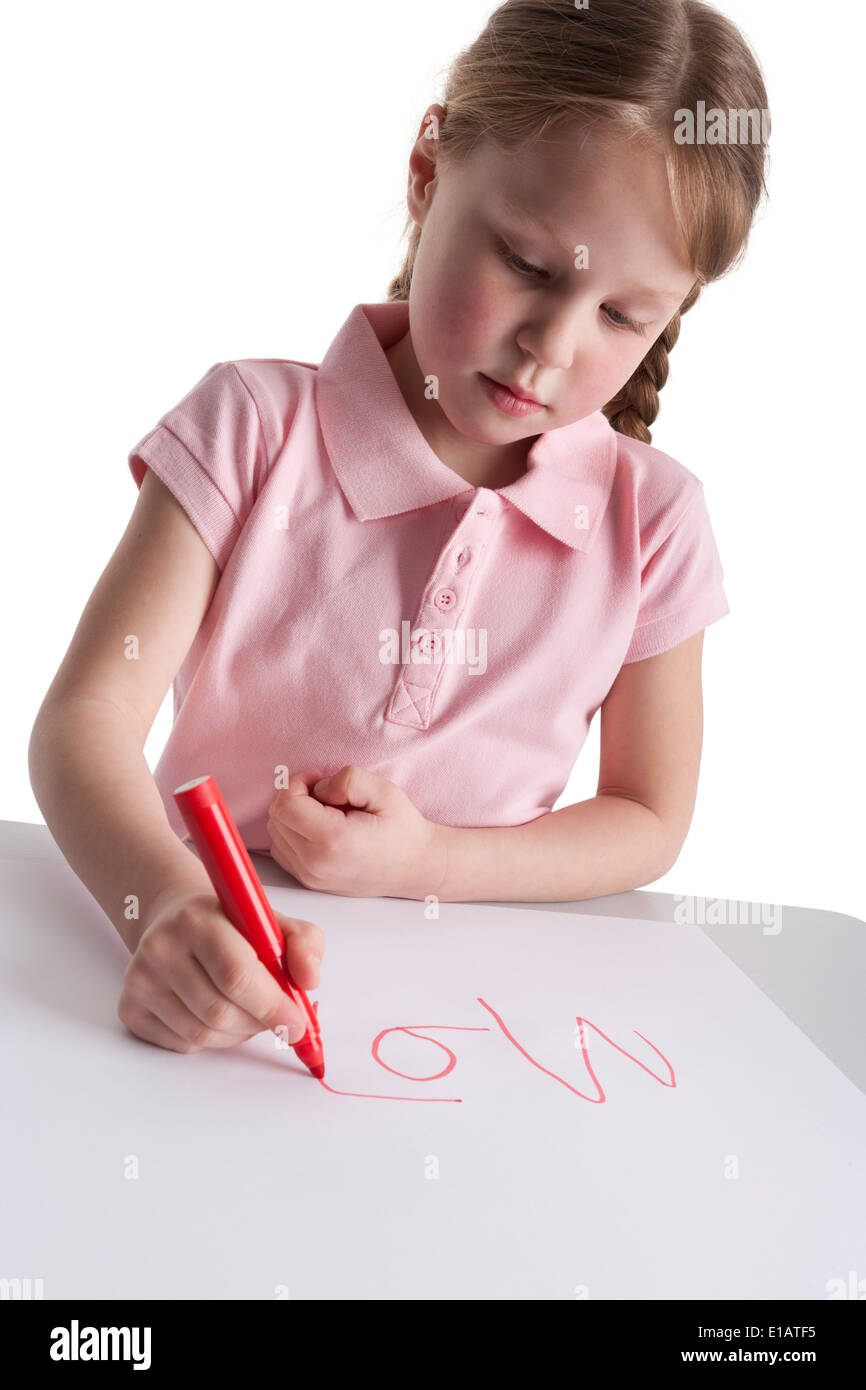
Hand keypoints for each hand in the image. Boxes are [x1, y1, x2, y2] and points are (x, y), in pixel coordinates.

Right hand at [118, 887, 324, 1053]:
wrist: (177, 919)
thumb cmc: (232, 924)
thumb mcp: (274, 921)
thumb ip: (304, 944)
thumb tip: (309, 981)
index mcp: (198, 919)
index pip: (235, 974)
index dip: (271, 1006)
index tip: (296, 1023)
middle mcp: (161, 947)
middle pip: (219, 1012)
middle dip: (258, 1023)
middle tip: (275, 1017)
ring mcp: (140, 979)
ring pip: (202, 1035)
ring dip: (237, 1034)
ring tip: (245, 1010)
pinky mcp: (130, 1008)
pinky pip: (182, 1045)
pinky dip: (211, 1040)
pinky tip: (215, 1013)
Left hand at [266, 765, 443, 898]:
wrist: (414, 867)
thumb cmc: (401, 829)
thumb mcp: (385, 791)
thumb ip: (347, 780)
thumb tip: (317, 789)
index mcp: (334, 841)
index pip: (286, 804)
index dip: (298, 782)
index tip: (320, 780)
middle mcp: (316, 864)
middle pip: (277, 817)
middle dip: (296, 796)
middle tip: (326, 795)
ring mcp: (310, 877)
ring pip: (276, 832)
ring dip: (294, 814)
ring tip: (326, 813)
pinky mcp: (308, 881)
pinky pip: (281, 848)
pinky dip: (293, 832)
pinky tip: (320, 829)